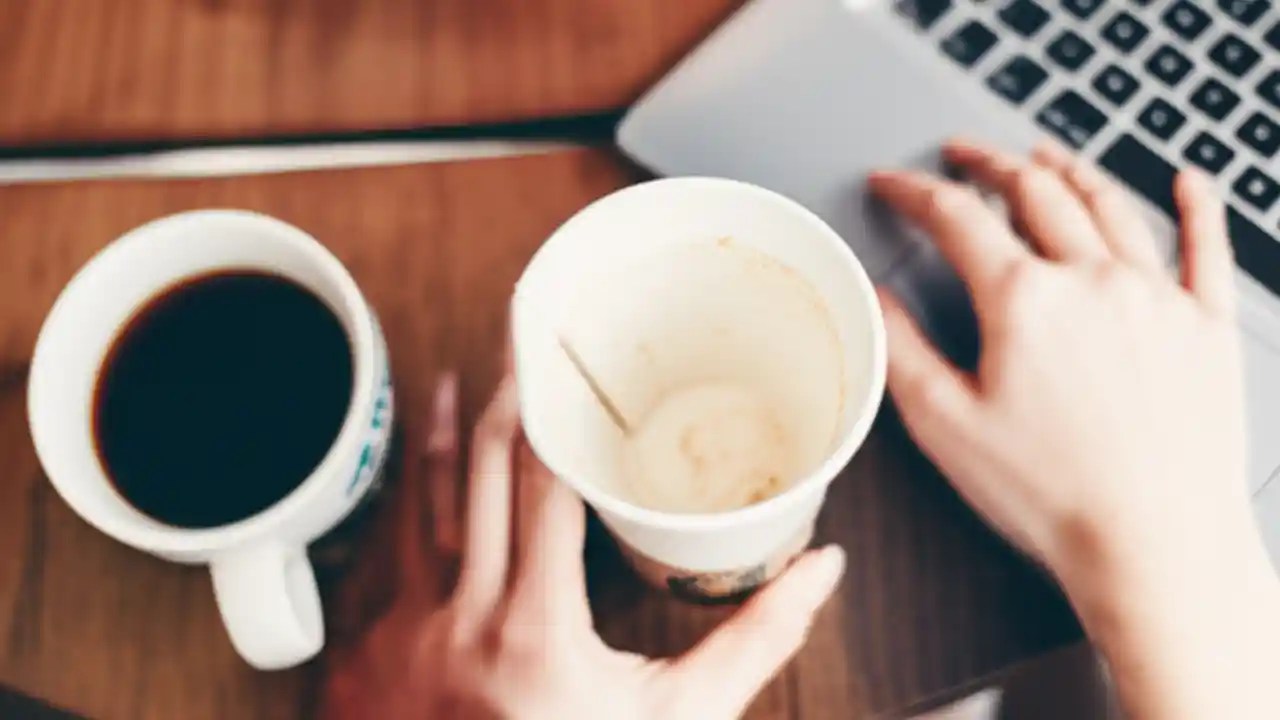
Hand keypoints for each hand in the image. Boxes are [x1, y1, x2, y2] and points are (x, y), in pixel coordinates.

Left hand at [320, 372, 844, 719]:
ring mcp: (401, 635)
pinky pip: (380, 556)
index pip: (544, 485)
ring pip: (414, 505)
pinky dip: (397, 504)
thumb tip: (822, 569)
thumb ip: (755, 640)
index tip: (562, 356)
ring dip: (431, 437)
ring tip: (443, 379)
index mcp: (538, 631)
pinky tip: (404, 475)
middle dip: (496, 396)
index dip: (553, 411)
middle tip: (512, 337)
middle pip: (474, 474)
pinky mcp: (366, 655)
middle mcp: (458, 621)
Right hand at [869, 139, 1278, 718]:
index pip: (956, 217)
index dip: (914, 190)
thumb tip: (873, 297)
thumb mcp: (945, 425)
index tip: (893, 183)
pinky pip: (1206, 246)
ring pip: (1109, 205)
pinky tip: (1185, 182)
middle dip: (988, 163)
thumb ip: (900, 348)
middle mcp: (1093, 280)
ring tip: (1044, 156)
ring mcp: (1158, 297)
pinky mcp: (1207, 326)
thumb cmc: (1052, 496)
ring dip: (1069, 169)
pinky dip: (1195, 205)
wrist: (1155, 544)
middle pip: (1034, 191)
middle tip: (963, 156)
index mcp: (1024, 301)